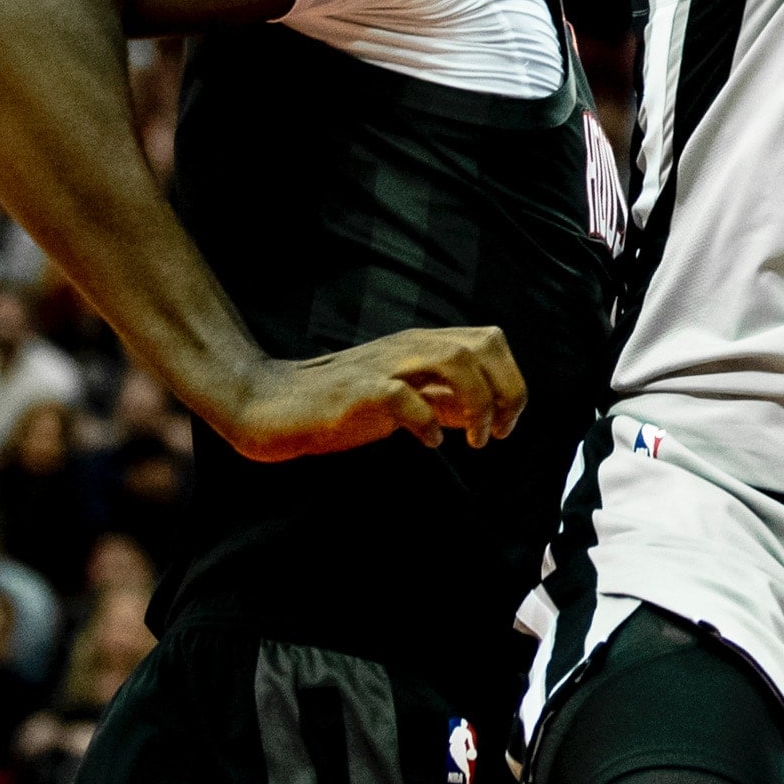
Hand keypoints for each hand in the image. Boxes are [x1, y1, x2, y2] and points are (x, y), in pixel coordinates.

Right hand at [222, 325, 526, 461]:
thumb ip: (444, 398)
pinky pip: (406, 396)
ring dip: (476, 402)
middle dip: (505, 390)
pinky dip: (427, 421)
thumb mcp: (405, 397)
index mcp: (422, 345)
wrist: (272, 405)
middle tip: (497, 432)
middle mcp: (408, 346)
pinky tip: (429, 443)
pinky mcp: (358, 391)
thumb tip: (488, 411)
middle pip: (482, 345)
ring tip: (473, 441)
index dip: (511, 380)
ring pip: (454, 360)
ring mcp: (384, 365)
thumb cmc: (341, 405)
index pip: (490, 340)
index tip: (506, 423)